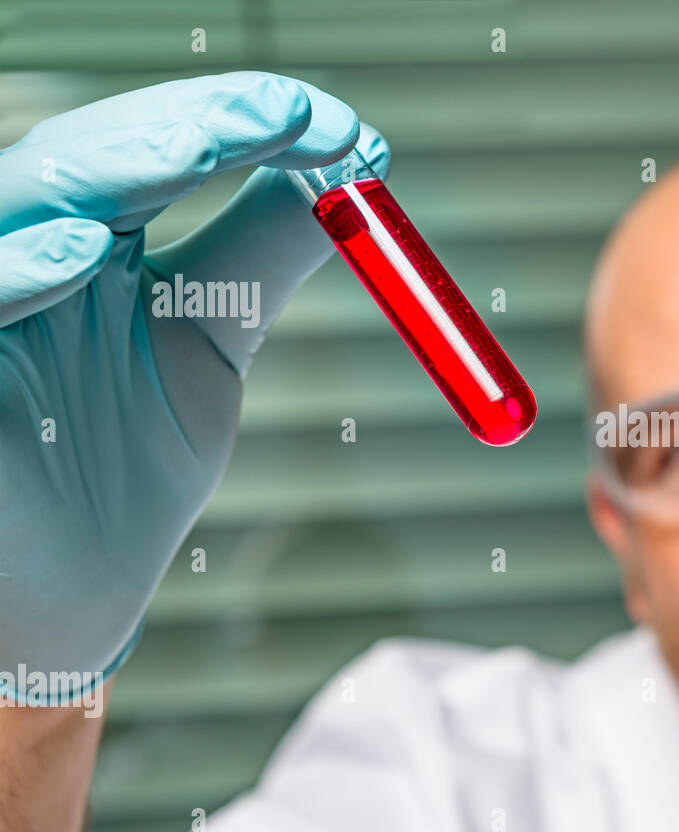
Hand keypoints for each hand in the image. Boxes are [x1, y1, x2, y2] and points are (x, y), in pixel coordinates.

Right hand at [0, 72, 389, 700]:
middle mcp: (26, 250)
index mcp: (91, 239)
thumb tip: (358, 182)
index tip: (344, 128)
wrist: (74, 584)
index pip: (160, 151)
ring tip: (196, 150)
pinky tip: (85, 250)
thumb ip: (262, 259)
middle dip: (189, 127)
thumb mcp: (206, 346)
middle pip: (91, 156)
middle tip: (283, 115)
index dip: (242, 124)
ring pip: (18, 202)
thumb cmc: (124, 464)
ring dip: (111, 168)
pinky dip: (18, 271)